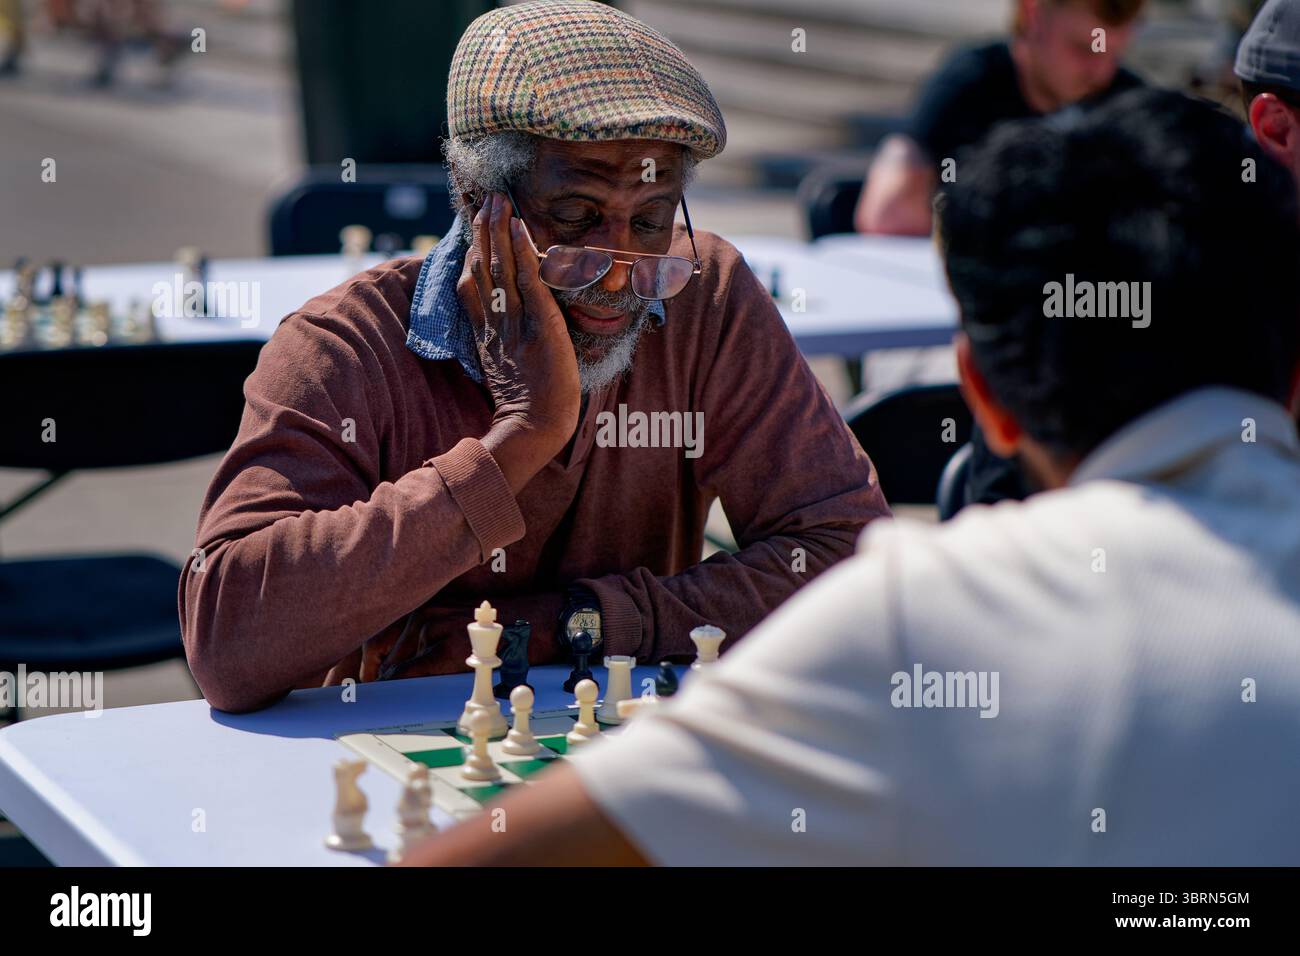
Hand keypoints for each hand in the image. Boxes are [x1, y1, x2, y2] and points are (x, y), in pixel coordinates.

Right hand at [459, 193, 580, 491]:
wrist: (534, 426)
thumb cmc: (528, 408)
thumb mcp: (504, 372)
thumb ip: (498, 347)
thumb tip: (496, 331)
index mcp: (485, 334)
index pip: (472, 285)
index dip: (472, 254)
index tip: (472, 228)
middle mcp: (495, 322)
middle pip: (483, 267)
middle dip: (483, 232)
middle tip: (485, 199)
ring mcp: (514, 321)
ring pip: (501, 267)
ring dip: (499, 231)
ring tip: (498, 202)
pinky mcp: (538, 322)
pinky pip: (528, 281)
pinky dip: (522, 252)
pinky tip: (520, 228)